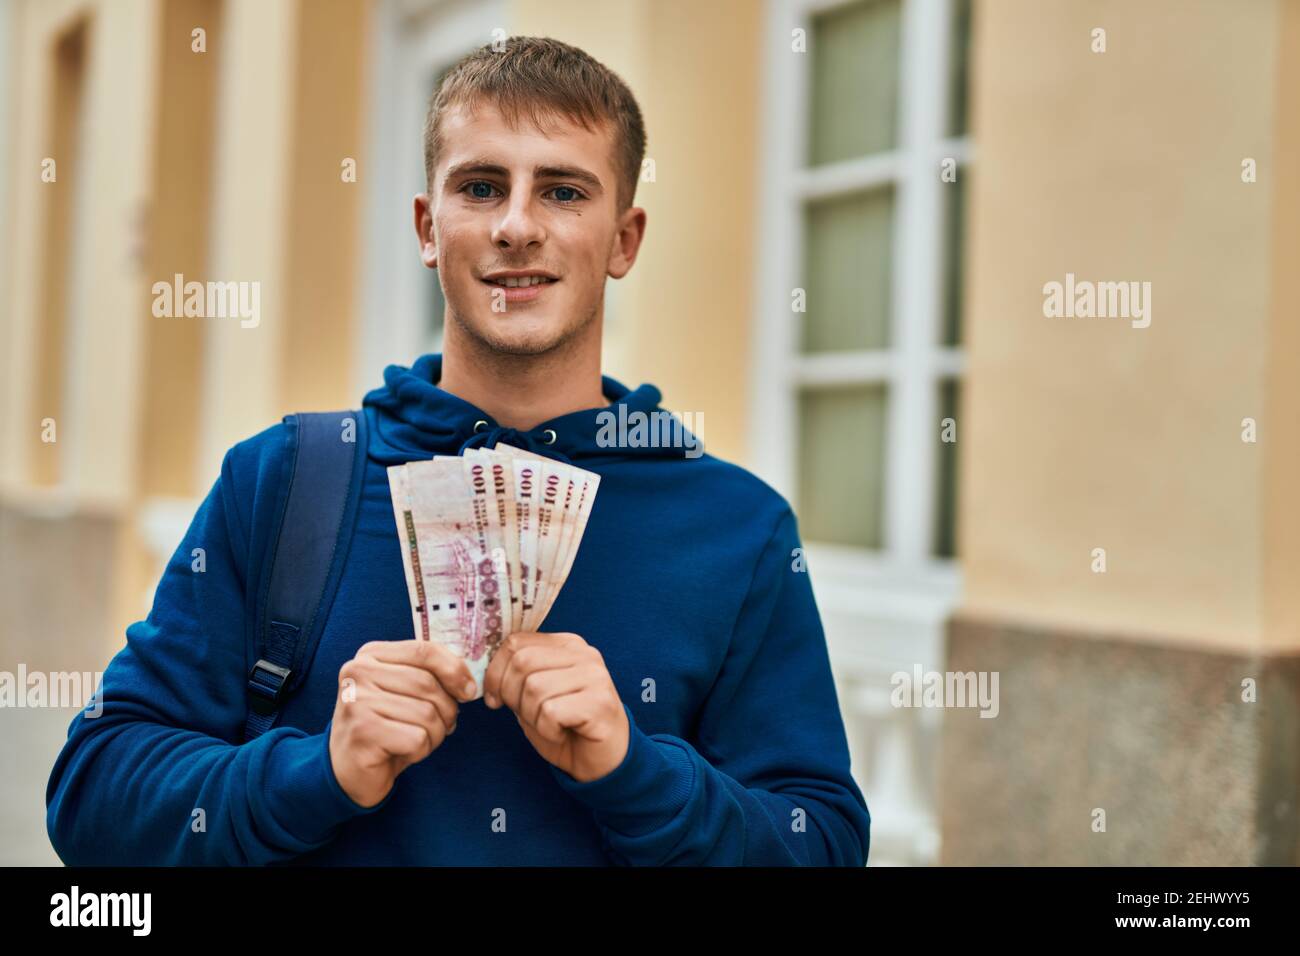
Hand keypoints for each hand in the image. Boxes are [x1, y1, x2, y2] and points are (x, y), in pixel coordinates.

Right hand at [328, 639, 477, 807]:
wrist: (349, 771)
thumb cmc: (386, 728)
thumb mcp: (406, 692)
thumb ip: (430, 676)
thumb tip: (468, 684)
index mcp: (370, 655)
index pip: (425, 651)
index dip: (455, 670)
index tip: (468, 691)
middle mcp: (358, 672)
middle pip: (428, 684)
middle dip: (447, 709)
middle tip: (441, 726)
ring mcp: (357, 701)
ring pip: (426, 713)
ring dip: (435, 734)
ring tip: (418, 740)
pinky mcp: (362, 732)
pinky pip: (417, 738)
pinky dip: (422, 750)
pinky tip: (403, 752)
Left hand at [482, 631, 628, 782]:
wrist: (603, 762)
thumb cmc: (566, 728)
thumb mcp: (534, 695)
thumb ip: (516, 675)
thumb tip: (484, 670)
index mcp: (567, 645)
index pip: (516, 642)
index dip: (495, 672)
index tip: (496, 699)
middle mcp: (584, 653)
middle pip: (522, 662)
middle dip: (511, 696)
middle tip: (529, 716)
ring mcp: (596, 676)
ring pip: (534, 688)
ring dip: (532, 716)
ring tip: (549, 725)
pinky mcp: (600, 703)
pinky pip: (551, 712)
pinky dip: (547, 730)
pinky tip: (562, 733)